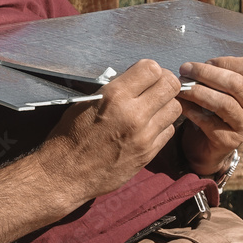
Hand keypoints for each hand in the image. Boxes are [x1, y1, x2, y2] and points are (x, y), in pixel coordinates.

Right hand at [43, 59, 182, 201]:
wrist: (66, 173)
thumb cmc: (70, 135)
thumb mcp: (87, 102)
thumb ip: (115, 89)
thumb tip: (136, 81)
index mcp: (114, 96)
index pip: (152, 68)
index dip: (150, 69)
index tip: (144, 76)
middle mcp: (133, 114)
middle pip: (171, 86)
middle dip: (165, 83)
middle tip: (155, 88)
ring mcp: (144, 136)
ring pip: (175, 108)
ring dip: (165, 105)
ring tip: (152, 108)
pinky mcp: (149, 153)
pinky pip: (169, 131)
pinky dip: (162, 126)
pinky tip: (148, 127)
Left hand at [177, 56, 242, 175]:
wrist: (207, 143)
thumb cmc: (214, 109)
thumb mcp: (221, 88)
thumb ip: (215, 76)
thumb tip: (192, 68)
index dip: (227, 61)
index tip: (206, 62)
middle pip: (235, 83)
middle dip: (206, 73)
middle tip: (185, 70)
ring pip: (223, 103)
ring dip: (197, 91)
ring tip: (181, 87)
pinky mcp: (231, 141)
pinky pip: (208, 121)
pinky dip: (191, 110)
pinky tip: (180, 103)